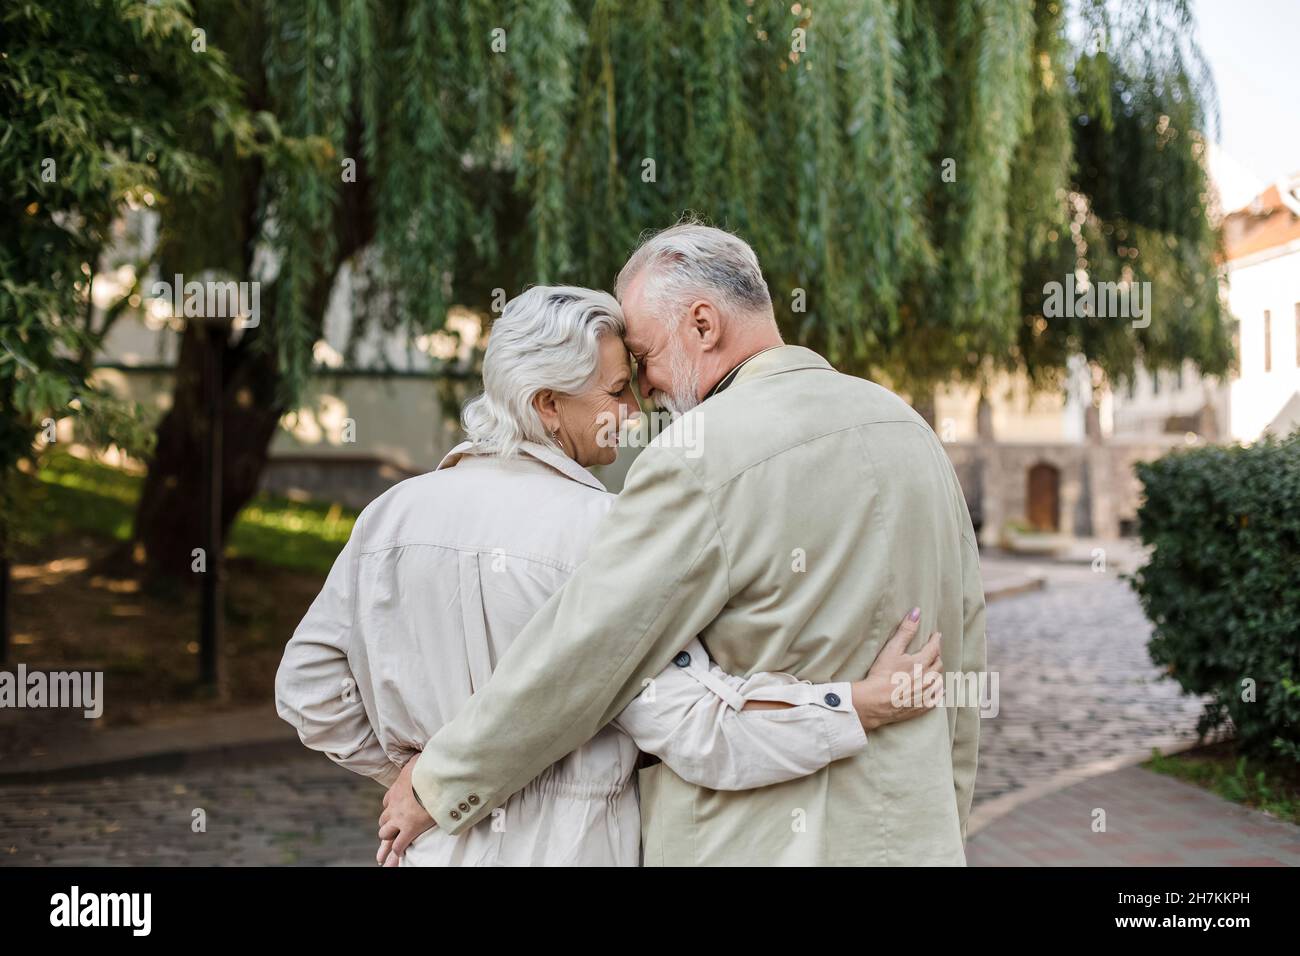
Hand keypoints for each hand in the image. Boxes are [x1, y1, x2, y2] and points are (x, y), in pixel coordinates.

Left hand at [376, 755, 434, 865]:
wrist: (435, 778)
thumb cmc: (429, 767)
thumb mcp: (419, 760)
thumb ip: (417, 760)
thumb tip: (419, 754)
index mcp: (396, 789)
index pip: (387, 802)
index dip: (390, 808)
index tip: (394, 813)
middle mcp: (394, 804)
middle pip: (383, 819)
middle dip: (386, 826)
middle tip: (388, 833)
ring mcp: (400, 817)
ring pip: (385, 833)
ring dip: (387, 838)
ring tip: (387, 848)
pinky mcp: (409, 828)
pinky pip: (399, 844)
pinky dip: (398, 850)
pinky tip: (398, 855)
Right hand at [850, 608, 942, 733]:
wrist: (875, 703)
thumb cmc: (881, 675)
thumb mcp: (892, 649)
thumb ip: (905, 630)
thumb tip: (917, 612)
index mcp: (921, 663)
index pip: (934, 648)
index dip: (936, 640)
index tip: (937, 635)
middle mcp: (927, 678)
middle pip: (938, 664)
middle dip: (937, 655)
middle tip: (934, 650)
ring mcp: (925, 693)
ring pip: (938, 680)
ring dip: (937, 672)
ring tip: (934, 668)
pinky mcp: (921, 706)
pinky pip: (935, 698)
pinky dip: (937, 691)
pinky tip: (936, 689)